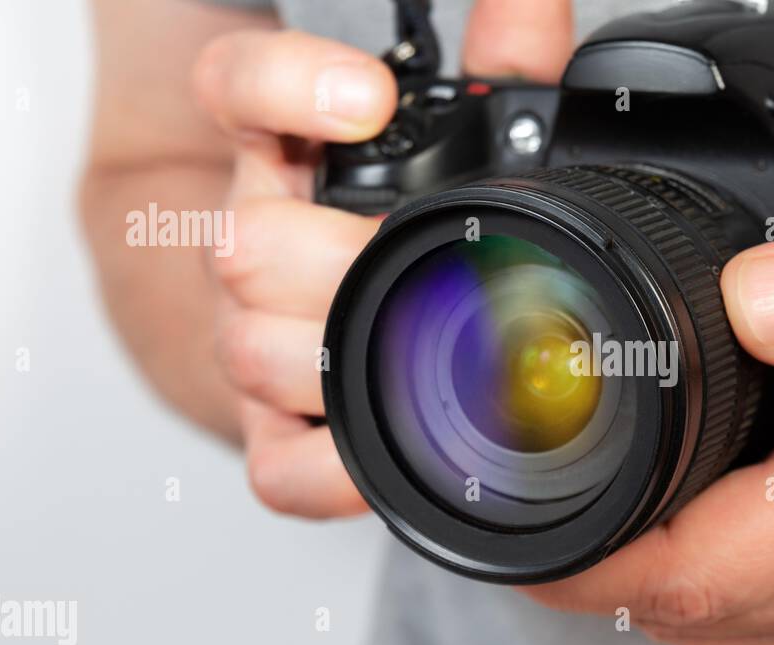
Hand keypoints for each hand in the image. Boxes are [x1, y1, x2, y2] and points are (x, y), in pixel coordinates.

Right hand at [191, 0, 572, 516]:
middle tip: (429, 266)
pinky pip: (281, 469)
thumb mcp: (455, 144)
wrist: (319, 331)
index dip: (286, 87)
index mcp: (292, 165)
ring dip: (344, 351)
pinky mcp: (275, 439)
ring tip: (425, 348)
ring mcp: (256, 346)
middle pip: (245, 244)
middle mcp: (259, 251)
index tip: (367, 98)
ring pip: (254, 349)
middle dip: (342, 255)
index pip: (238, 92)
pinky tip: (393, 442)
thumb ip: (502, 70)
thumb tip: (535, 4)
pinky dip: (341, 468)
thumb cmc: (396, 233)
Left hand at [525, 217, 773, 644]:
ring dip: (654, 588)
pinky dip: (719, 599)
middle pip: (691, 610)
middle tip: (547, 512)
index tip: (529, 531)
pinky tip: (706, 547)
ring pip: (731, 630)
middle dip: (600, 572)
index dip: (588, 560)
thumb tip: (754, 299)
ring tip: (607, 522)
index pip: (688, 568)